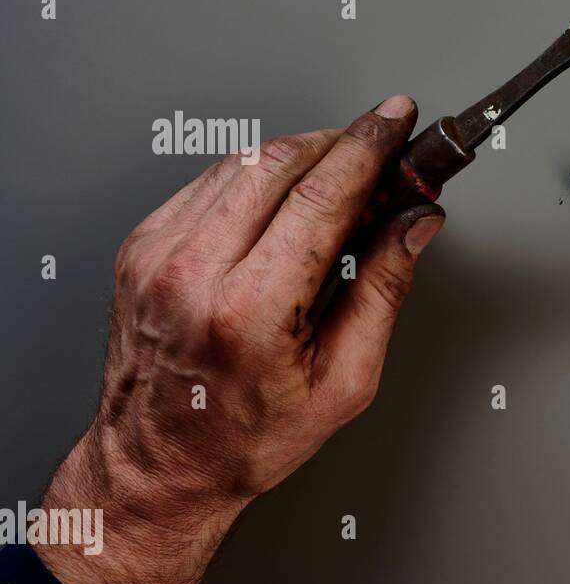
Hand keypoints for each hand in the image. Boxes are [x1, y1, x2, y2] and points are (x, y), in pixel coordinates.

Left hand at [37, 96, 444, 583]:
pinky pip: (210, 182)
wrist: (157, 465)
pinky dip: (257, 177)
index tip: (397, 118)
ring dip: (301, 156)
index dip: (369, 146)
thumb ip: (383, 292)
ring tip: (341, 183)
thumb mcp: (343, 383)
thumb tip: (414, 224)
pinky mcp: (141, 246)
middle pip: (280, 162)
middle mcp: (193, 273)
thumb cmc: (245, 438)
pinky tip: (286, 202)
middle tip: (383, 149)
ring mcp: (157, 255)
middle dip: (341, 141)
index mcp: (249, 311)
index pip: (321, 195)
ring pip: (242, 161)